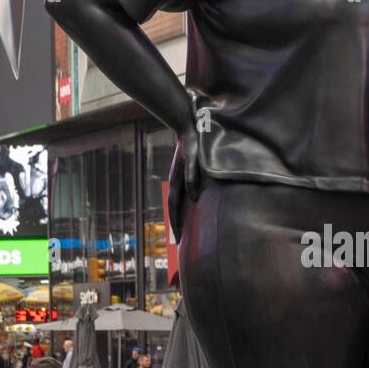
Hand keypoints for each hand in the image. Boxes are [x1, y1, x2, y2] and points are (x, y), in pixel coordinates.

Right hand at [169, 117, 200, 242]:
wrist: (190, 125)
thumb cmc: (193, 142)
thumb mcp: (193, 159)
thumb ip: (192, 176)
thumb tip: (194, 197)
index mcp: (176, 181)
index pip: (174, 208)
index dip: (176, 224)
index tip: (179, 239)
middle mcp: (176, 182)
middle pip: (175, 208)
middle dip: (177, 224)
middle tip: (181, 242)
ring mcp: (180, 178)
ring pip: (179, 202)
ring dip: (181, 216)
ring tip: (187, 231)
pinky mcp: (186, 175)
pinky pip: (185, 194)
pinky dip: (186, 205)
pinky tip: (193, 210)